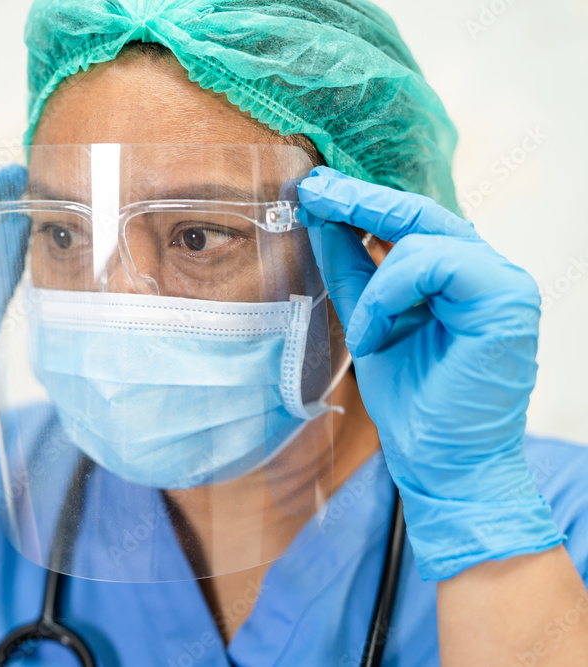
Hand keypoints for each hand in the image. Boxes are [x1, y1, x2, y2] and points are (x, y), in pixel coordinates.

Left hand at [298, 167, 562, 580]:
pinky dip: (391, 296)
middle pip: (419, 213)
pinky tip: (376, 336)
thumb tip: (322, 218)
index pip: (408, 223)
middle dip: (359, 199)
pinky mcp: (507, 300)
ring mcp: (502, 283)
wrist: (443, 465)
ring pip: (424, 236)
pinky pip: (434, 264)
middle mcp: (485, 272)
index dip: (361, 202)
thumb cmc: (414, 405)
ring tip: (364, 333)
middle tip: (314, 189)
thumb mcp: (369, 324)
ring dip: (375, 284)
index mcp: (457, 278)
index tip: (316, 189)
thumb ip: (352, 272)